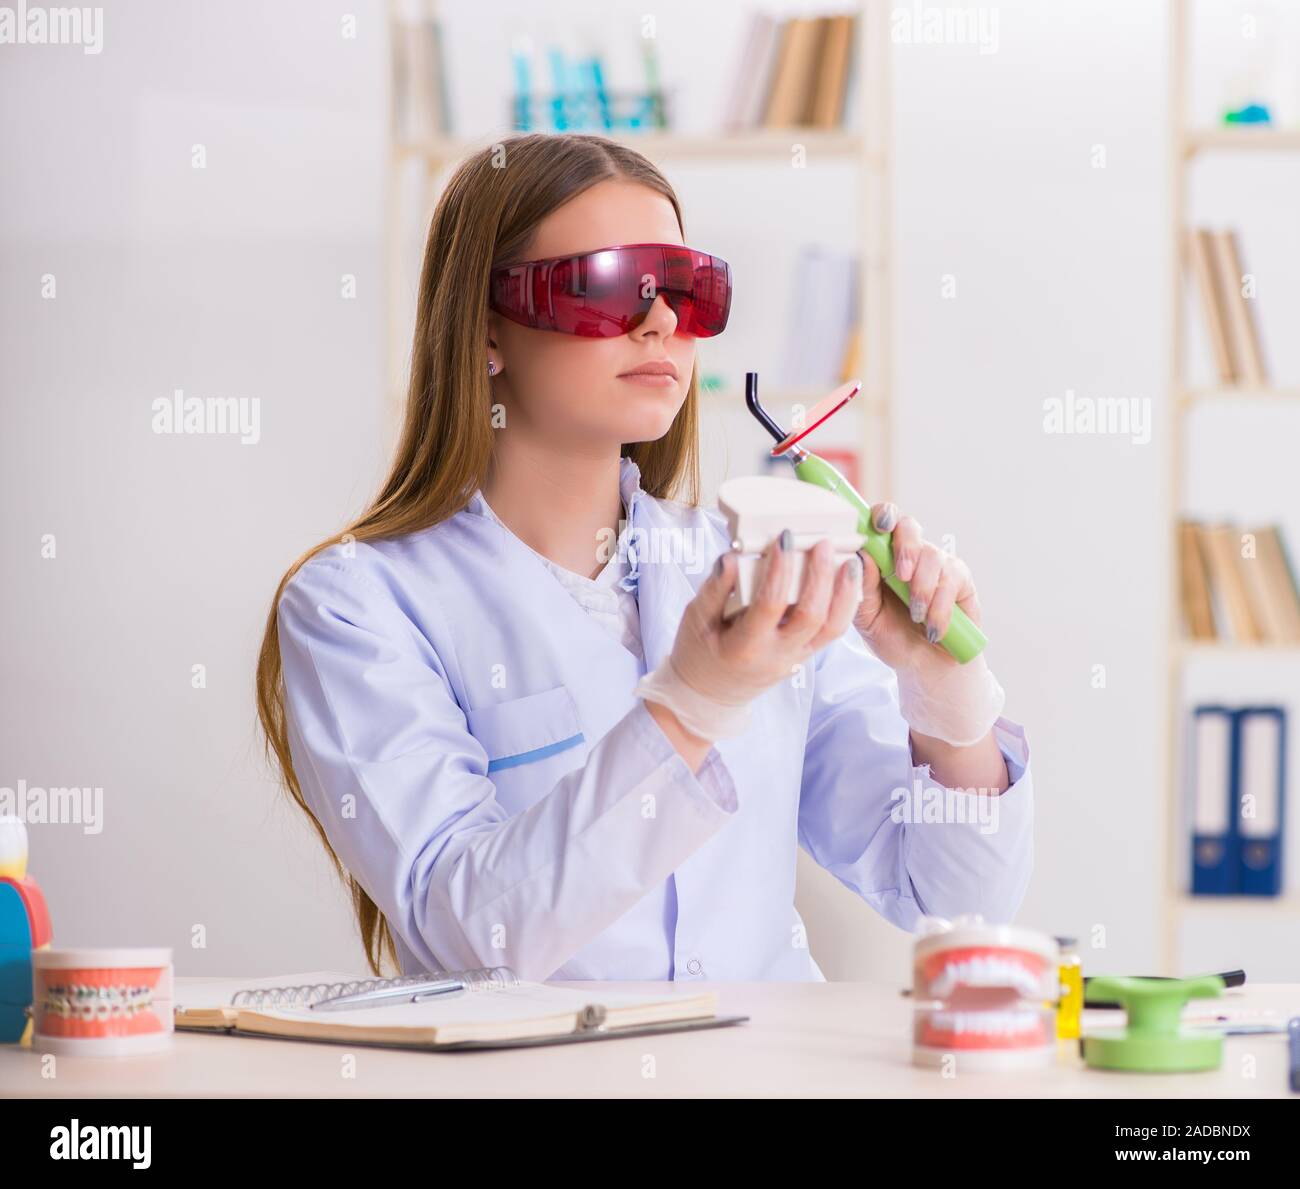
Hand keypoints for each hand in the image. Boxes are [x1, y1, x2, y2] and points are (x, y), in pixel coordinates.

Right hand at [671, 532, 863, 705]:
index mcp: (745, 646)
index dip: (780, 571)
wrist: (709, 693)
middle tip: (823, 543)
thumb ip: (715, 588)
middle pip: (811, 616)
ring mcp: (794, 659)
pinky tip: (846, 580)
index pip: (770, 605)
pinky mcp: (804, 656)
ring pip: (832, 627)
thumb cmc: (699, 653)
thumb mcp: (696, 619)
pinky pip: (831, 631)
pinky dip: (844, 604)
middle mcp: (776, 655)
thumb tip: (732, 557)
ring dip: (844, 592)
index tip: (784, 539)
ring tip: (849, 560)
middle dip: (821, 576)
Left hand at [852, 502, 982, 675]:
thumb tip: (860, 555)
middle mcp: (910, 553)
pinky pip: (952, 579)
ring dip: (922, 588)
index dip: (882, 516)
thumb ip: (862, 586)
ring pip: (932, 555)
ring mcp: (937, 563)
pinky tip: (933, 627)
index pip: (882, 521)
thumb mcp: (867, 617)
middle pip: (910, 526)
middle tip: (900, 576)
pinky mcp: (960, 578)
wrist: (923, 665)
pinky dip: (940, 606)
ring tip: (916, 615)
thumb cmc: (891, 636)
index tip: (879, 527)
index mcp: (882, 556)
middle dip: (905, 548)